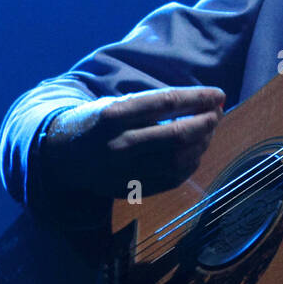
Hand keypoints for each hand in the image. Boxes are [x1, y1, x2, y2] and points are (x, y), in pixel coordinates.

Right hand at [40, 86, 225, 200]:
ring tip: (208, 131)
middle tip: (217, 113)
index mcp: (115, 114)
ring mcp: (125, 170)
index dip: (198, 97)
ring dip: (202, 145)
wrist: (63, 155)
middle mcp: (119, 144)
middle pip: (177, 135)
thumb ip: (156, 104)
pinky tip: (196, 152)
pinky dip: (191, 165)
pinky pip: (172, 179)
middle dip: (206, 123)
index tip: (219, 94)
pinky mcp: (130, 189)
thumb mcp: (119, 104)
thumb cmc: (99, 122)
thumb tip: (205, 102)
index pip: (166, 102)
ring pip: (179, 160)